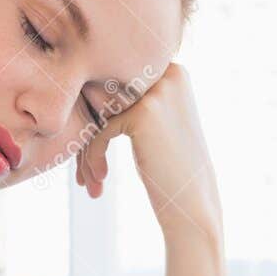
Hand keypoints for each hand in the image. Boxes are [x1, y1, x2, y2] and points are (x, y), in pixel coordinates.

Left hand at [75, 63, 222, 239]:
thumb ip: (135, 97)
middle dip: (90, 130)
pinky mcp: (143, 114)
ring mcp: (158, 92)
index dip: (99, 114)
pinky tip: (101, 179)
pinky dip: (94, 156)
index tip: (89, 150)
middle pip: (106, 95)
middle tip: (83, 169)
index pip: (117, 83)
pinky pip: (101, 130)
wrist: (193, 204)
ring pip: (100, 113)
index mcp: (174, 71)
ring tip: (89, 177)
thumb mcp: (159, 122)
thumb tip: (92, 82)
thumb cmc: (172, 168)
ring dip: (88, 147)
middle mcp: (169, 74)